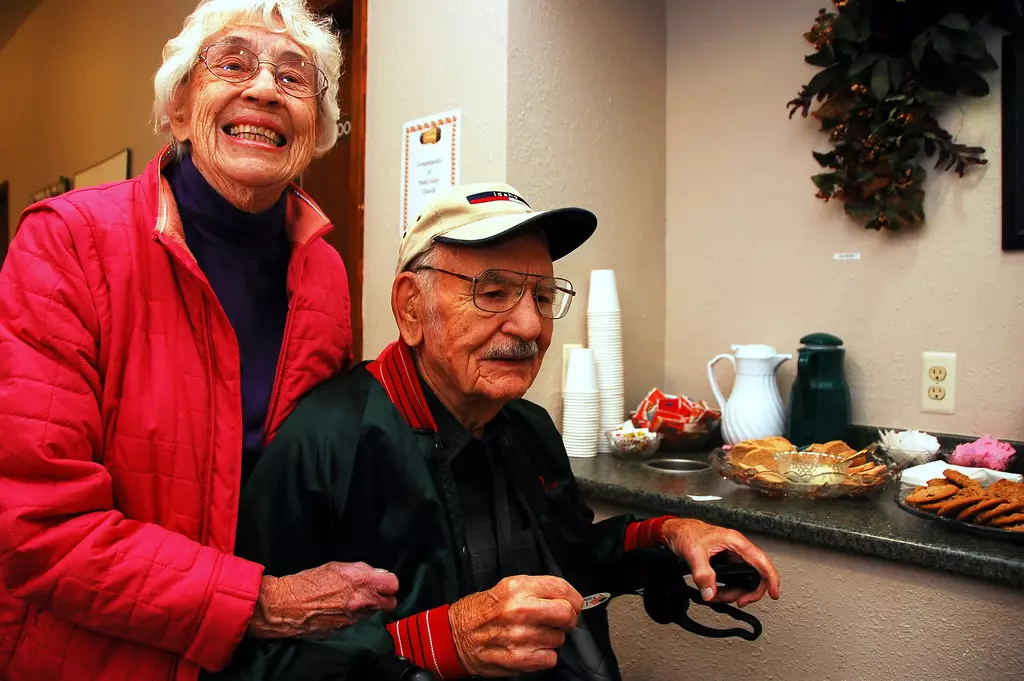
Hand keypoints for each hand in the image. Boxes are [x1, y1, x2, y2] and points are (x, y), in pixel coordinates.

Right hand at [247, 561, 399, 638]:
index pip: (393, 584)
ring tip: (351, 598)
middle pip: (390, 603)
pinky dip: (354, 614)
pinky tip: (339, 608)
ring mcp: (354, 617)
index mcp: (362, 581)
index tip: (382, 582)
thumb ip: (361, 570)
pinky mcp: (346, 629)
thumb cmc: (309, 582)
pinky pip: (358, 620)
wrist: (286, 606)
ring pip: (374, 613)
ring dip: (368, 606)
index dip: (388, 583)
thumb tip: (378, 575)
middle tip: (373, 592)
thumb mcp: (337, 567)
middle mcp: (362, 601)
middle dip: (384, 598)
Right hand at [448, 575, 582, 676]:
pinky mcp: (519, 660)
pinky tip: (530, 648)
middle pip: (567, 614)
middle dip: (568, 618)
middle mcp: (520, 610)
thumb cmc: (483, 610)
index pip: (562, 588)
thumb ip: (537, 588)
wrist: (456, 635)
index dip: (573, 598)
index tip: (572, 603)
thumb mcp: (507, 586)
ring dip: (552, 638)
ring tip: (534, 634)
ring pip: (560, 638)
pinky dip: (544, 655)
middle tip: (560, 620)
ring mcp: (520, 637)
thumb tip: (568, 597)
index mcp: (518, 587)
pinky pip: (551, 658)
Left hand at [661, 518, 780, 606]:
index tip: (774, 594)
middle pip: (756, 575)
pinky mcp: (726, 563)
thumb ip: (703, 574)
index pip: (762, 561)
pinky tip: (715, 592)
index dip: (772, 579)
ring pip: (744, 580)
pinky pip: (733, 580)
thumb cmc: (686, 533)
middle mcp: (737, 549)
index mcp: (736, 542)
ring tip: (716, 596)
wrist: (675, 531)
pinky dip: (726, 589)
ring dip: (732, 593)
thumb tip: (710, 592)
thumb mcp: (693, 552)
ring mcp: (733, 556)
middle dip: (748, 592)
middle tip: (738, 601)